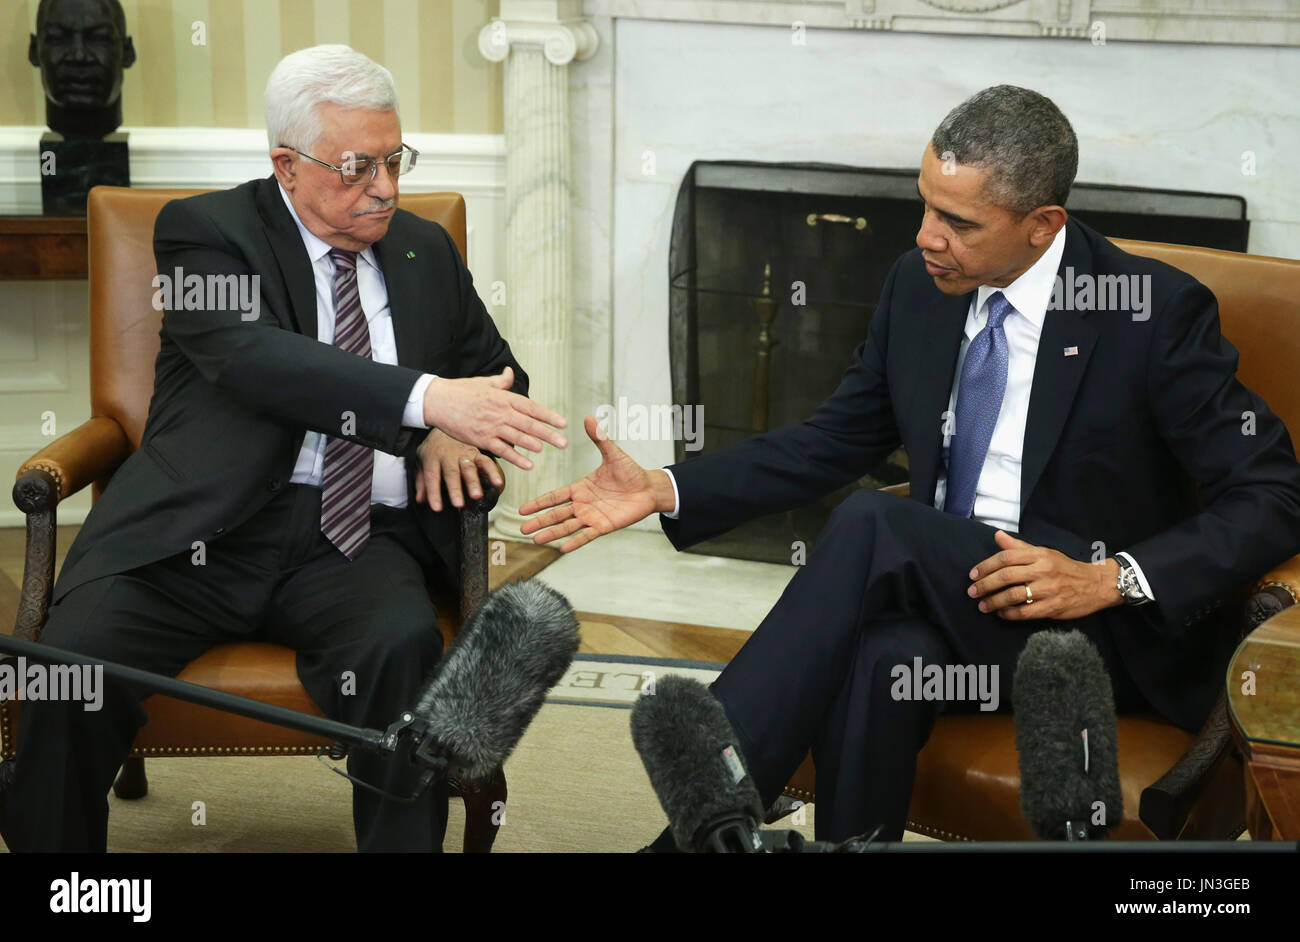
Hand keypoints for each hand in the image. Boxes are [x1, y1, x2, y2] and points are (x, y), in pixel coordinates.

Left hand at [414, 428, 503, 511]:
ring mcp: (464, 454)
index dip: (434, 493)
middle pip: (452, 473)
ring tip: (477, 495)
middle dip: (455, 489)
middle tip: (458, 503)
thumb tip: (420, 499)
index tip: (437, 507)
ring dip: (473, 483)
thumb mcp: (423, 460)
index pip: (432, 477)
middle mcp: (448, 456)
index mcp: (433, 457)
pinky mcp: (476, 452)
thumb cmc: (435, 446)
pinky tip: (496, 482)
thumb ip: (422, 481)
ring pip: (469, 469)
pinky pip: (486, 462)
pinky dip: (492, 472)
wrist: (446, 423)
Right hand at [421, 366, 566, 470]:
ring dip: (534, 444)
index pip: (532, 407)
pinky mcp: (480, 439)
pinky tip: (528, 465)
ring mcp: (491, 426)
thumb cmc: (460, 390)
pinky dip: (516, 458)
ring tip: (548, 449)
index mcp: (504, 398)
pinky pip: (502, 450)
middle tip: (564, 443)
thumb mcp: (484, 383)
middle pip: (529, 424)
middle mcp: (501, 412)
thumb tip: (511, 372)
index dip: (549, 415)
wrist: (437, 400)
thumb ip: (501, 381)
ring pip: (518, 437)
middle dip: (549, 433)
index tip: (563, 423)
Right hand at [518, 416, 675, 552]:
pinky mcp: (604, 526)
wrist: (649, 488)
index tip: (523, 509)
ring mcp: (592, 516)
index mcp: (580, 488)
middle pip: (556, 514)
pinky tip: (562, 548)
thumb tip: (589, 418)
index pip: (555, 496)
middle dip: (539, 521)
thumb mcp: (613, 454)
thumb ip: (599, 439)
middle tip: (522, 529)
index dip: (539, 503)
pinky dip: (575, 541)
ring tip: (536, 540)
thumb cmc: (630, 472)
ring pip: (568, 526)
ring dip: (552, 533)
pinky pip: (587, 535)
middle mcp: (583, 504)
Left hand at [967, 530, 1122, 620]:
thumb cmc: (1065, 567)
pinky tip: (1001, 613)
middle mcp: (1042, 570)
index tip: (972, 575)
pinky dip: (1009, 614)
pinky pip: (1025, 612)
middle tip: (972, 592)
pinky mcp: (1053, 607)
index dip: (985, 566)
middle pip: (1006, 576)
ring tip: (983, 606)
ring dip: (994, 602)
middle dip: (985, 585)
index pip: (1005, 558)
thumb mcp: (1044, 553)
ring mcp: (1048, 589)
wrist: (1096, 584)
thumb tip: (997, 536)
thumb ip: (1019, 547)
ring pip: (1013, 595)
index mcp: (1039, 554)